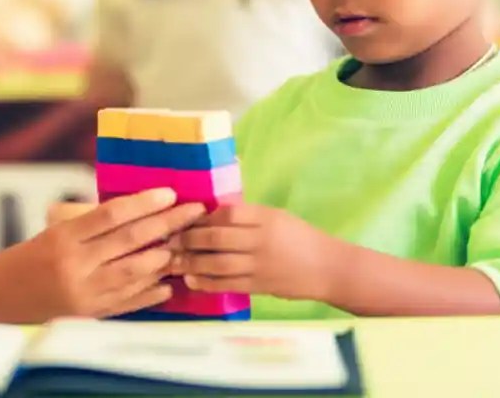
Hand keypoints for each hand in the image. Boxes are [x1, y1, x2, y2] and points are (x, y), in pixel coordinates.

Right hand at [0, 189, 205, 323]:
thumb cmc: (18, 265)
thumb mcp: (47, 237)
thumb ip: (83, 228)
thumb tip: (128, 214)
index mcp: (62, 239)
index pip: (110, 215)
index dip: (143, 203)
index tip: (170, 193)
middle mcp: (75, 266)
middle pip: (130, 240)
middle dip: (166, 225)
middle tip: (194, 212)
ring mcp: (83, 294)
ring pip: (134, 272)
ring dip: (164, 258)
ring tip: (185, 245)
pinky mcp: (88, 316)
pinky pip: (127, 303)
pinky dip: (150, 293)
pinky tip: (168, 286)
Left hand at [170, 204, 338, 301]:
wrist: (328, 268)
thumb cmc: (300, 238)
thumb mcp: (276, 217)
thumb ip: (248, 216)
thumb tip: (211, 214)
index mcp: (266, 218)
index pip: (228, 212)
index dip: (204, 216)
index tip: (187, 217)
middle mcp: (261, 240)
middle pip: (218, 238)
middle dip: (190, 239)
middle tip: (171, 240)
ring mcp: (260, 265)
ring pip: (218, 264)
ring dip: (192, 263)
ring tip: (174, 261)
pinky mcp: (259, 286)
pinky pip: (228, 284)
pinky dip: (206, 283)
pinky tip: (191, 280)